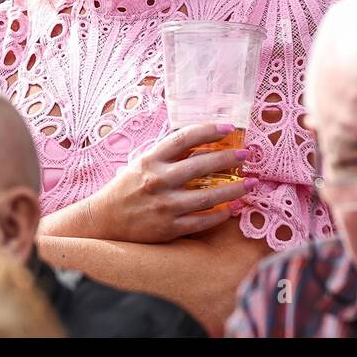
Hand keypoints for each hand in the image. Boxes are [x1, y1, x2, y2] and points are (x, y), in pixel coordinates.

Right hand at [85, 123, 257, 243]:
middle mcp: (158, 181)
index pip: (184, 138)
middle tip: (247, 155)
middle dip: (229, 158)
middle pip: (201, 165)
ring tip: (251, 183)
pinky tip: (233, 209)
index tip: (229, 128)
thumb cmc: (127, 188)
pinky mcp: (168, 228)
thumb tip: (204, 142)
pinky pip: (202, 221)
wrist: (104, 220)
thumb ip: (169, 155)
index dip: (209, 130)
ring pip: (208, 197)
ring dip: (234, 190)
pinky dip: (220, 215)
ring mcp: (164, 206)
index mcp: (151, 160)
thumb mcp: (143, 163)